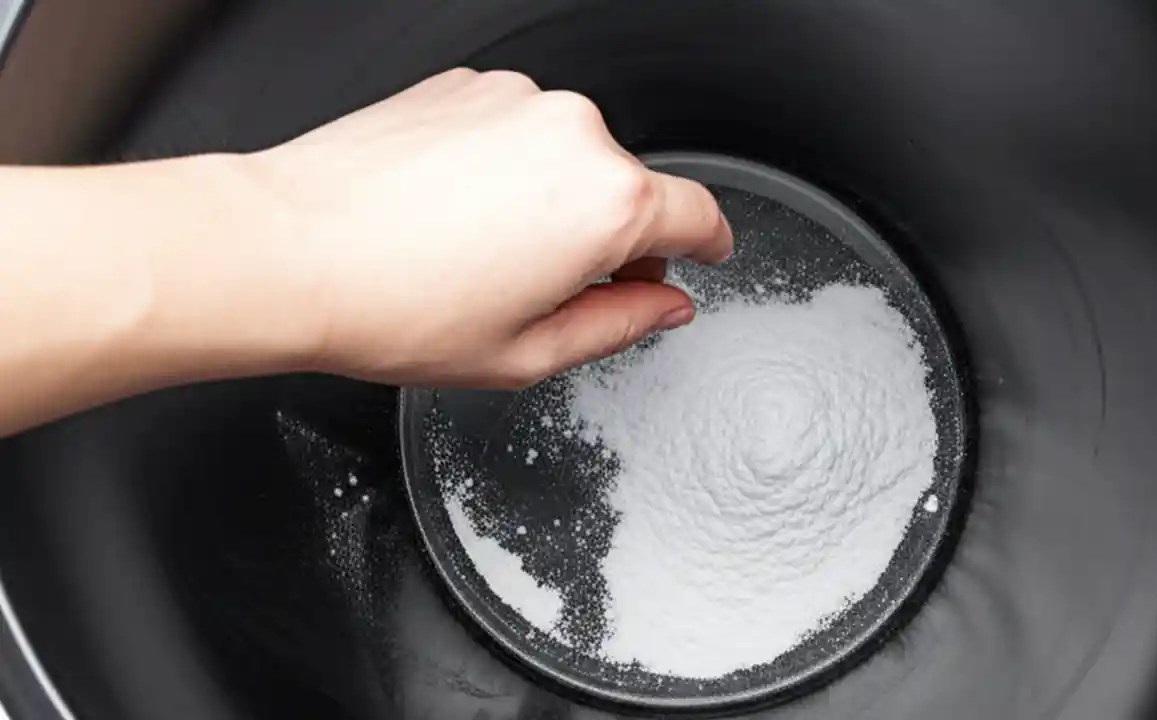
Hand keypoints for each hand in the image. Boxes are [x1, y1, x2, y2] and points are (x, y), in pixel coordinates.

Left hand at [245, 68, 732, 387]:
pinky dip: (505, 168)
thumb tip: (665, 306)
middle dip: (610, 239)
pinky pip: (515, 131)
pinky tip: (454, 214)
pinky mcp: (468, 86)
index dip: (707, 245)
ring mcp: (517, 100)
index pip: (699, 215)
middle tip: (552, 290)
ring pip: (569, 158)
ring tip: (483, 254)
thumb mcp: (529, 352)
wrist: (287, 248)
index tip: (703, 254)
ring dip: (553, 200)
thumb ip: (621, 324)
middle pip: (631, 189)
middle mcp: (573, 133)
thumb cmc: (394, 305)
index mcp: (607, 204)